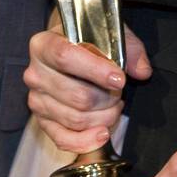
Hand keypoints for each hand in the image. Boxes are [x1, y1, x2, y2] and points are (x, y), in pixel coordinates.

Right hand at [24, 16, 151, 154]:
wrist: (70, 51)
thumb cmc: (88, 42)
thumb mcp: (108, 35)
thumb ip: (128, 50)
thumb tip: (141, 71)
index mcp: (43, 45)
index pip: (65, 57)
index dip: (95, 70)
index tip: (119, 79)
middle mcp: (35, 74)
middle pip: (76, 95)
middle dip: (107, 99)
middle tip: (119, 93)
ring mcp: (37, 100)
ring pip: (76, 119)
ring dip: (103, 117)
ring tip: (114, 106)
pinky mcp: (43, 121)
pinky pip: (64, 139)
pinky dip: (87, 141)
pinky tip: (103, 133)